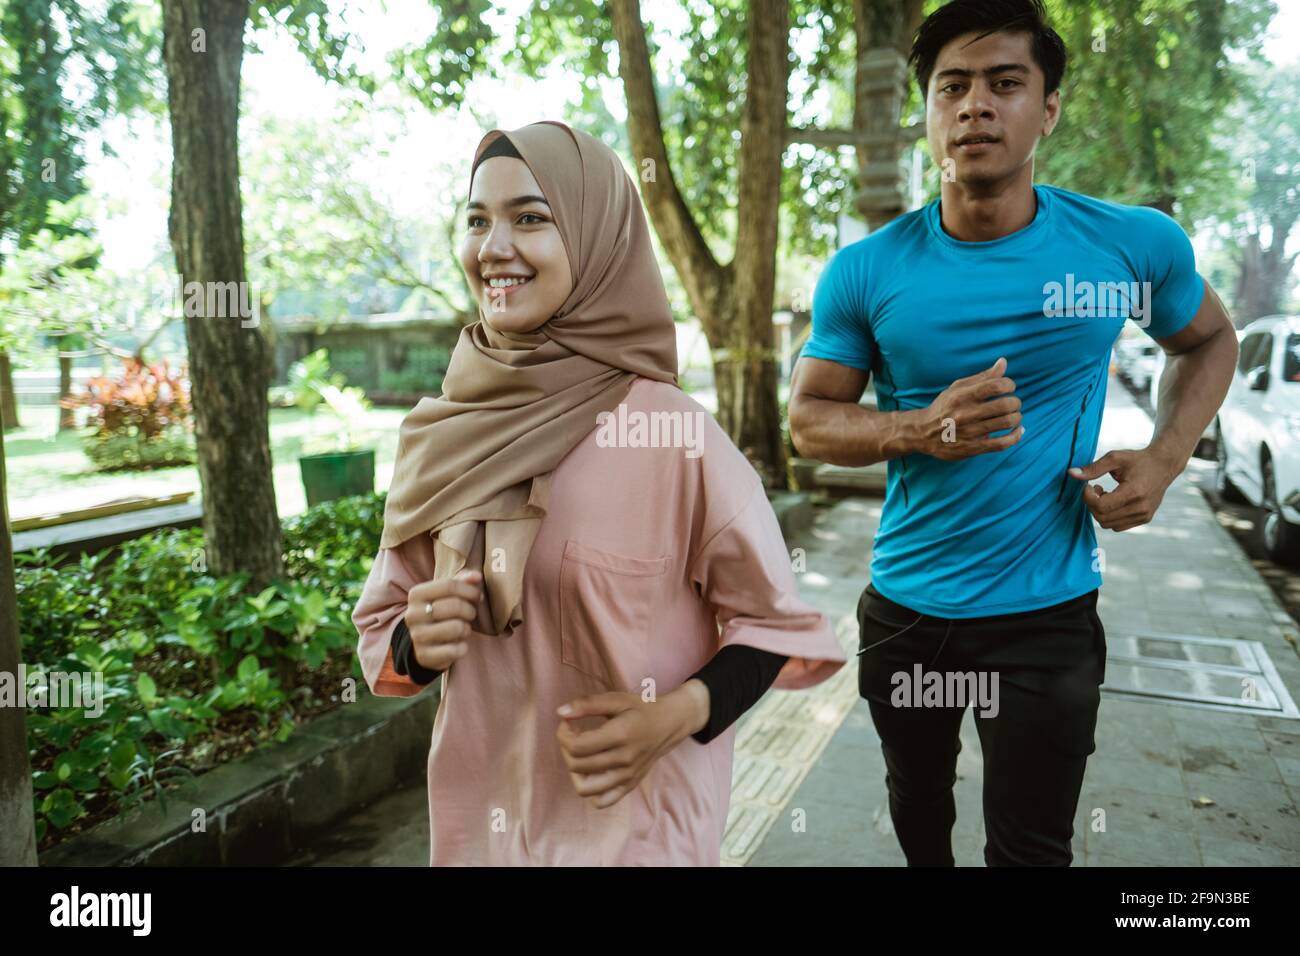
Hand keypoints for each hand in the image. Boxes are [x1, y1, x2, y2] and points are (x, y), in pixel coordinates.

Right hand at [404, 570, 481, 670]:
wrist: (425, 642)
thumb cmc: (441, 611)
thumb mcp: (448, 593)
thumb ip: (463, 581)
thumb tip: (476, 576)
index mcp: (416, 594)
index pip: (449, 585)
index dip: (470, 590)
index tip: (477, 596)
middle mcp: (412, 614)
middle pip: (454, 606)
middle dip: (470, 610)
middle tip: (470, 614)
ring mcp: (416, 636)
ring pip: (456, 628)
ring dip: (466, 629)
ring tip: (462, 628)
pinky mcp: (424, 655)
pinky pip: (454, 650)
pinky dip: (462, 647)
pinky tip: (458, 644)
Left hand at [554, 686, 703, 808]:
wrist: (669, 724)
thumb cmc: (641, 709)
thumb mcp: (616, 699)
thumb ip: (587, 704)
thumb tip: (560, 712)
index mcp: (620, 735)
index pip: (576, 747)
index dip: (563, 735)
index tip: (568, 723)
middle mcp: (624, 760)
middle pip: (577, 766)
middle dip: (566, 748)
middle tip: (573, 734)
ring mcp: (627, 776)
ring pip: (585, 788)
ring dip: (574, 771)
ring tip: (580, 755)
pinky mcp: (630, 785)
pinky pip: (602, 801)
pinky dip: (591, 791)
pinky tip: (591, 772)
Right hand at [919, 357, 1023, 459]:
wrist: (922, 433)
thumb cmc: (944, 407)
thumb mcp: (957, 388)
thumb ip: (982, 377)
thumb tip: (1003, 362)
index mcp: (962, 396)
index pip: (995, 386)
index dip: (1009, 384)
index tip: (1009, 387)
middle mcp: (965, 414)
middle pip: (1004, 405)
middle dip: (1015, 402)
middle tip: (1013, 403)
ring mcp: (969, 433)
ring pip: (1006, 423)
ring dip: (1016, 417)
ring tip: (1014, 416)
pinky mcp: (973, 448)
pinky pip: (1002, 443)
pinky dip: (1015, 436)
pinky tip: (1018, 431)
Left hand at [1069, 447, 1182, 531]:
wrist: (1163, 465)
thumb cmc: (1137, 459)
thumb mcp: (1114, 458)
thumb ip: (1092, 468)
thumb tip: (1070, 473)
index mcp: (1134, 492)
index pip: (1101, 506)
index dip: (1088, 497)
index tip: (1088, 486)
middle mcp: (1141, 507)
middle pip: (1102, 517)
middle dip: (1092, 504)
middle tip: (1096, 488)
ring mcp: (1144, 515)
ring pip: (1108, 524)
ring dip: (1100, 511)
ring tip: (1105, 493)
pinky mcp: (1145, 519)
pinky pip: (1117, 526)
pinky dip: (1109, 516)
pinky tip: (1113, 501)